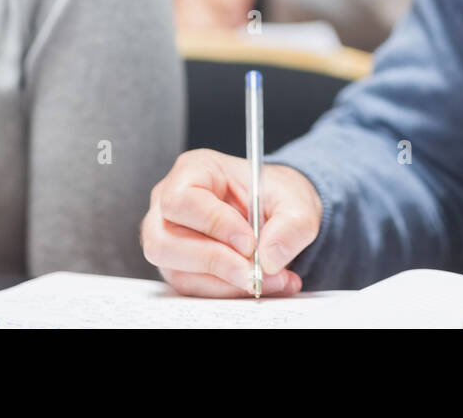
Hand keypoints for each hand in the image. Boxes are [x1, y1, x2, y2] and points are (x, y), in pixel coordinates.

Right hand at [140, 149, 321, 296]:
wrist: (280, 214)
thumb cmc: (278, 196)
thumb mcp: (297, 203)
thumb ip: (290, 227)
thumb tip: (269, 259)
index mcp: (194, 171)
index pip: (182, 200)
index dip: (213, 224)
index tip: (250, 243)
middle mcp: (170, 205)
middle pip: (164, 242)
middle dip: (215, 262)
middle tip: (255, 273)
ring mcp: (169, 238)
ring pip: (178, 272)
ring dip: (225, 283)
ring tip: (268, 280)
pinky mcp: (179, 267)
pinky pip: (192, 289)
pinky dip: (228, 292)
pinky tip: (261, 284)